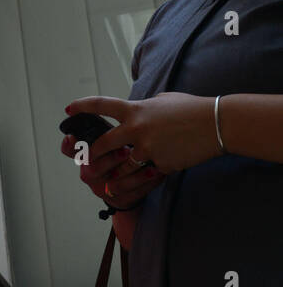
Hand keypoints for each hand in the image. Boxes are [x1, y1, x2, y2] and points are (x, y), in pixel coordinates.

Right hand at [58, 131, 161, 209]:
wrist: (133, 181)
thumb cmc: (123, 152)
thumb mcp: (115, 138)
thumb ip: (113, 127)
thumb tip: (128, 109)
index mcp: (86, 154)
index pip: (70, 149)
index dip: (69, 144)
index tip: (73, 136)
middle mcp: (89, 170)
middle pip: (91, 166)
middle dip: (109, 159)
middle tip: (126, 150)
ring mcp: (102, 186)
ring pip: (113, 183)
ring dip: (132, 174)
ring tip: (149, 165)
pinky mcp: (119, 198)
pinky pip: (131, 193)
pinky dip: (145, 183)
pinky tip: (156, 172)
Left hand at [67, 93, 221, 173]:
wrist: (217, 124)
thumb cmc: (192, 108)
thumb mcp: (163, 100)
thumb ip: (144, 108)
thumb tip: (136, 112)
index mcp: (135, 110)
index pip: (102, 106)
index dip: (82, 107)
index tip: (68, 110)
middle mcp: (137, 129)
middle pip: (103, 145)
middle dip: (91, 155)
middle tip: (86, 162)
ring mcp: (148, 148)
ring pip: (122, 167)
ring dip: (112, 178)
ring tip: (104, 185)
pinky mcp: (162, 164)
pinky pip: (146, 175)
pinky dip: (140, 180)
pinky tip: (132, 186)